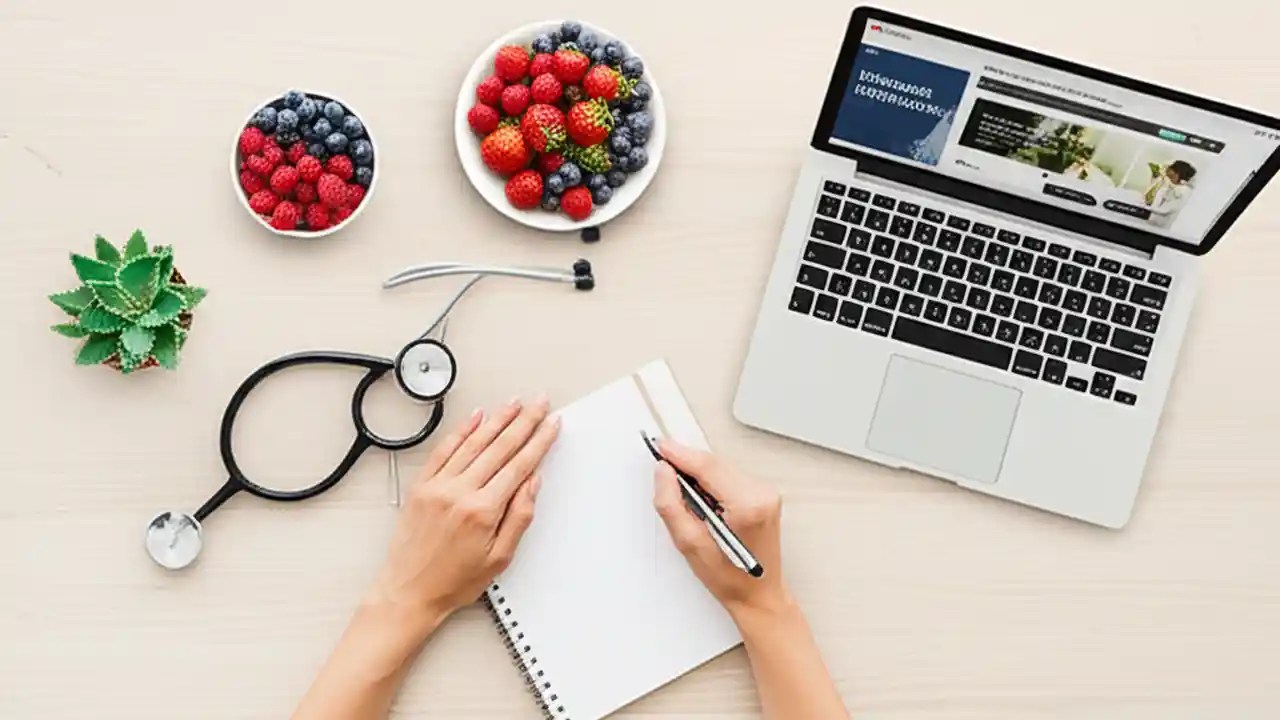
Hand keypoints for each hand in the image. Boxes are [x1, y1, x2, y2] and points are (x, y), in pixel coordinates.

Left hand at [366, 396, 559, 634]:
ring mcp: (438, 486)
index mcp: (483, 510)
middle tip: (539, 403)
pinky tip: (476, 417)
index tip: (551, 425)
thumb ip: (519, 517)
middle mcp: (459, 492)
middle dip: (524, 421)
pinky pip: (444, 450)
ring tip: (514, 403)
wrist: (408, 592)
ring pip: (474, 442)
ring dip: (497, 419)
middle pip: (500, 447)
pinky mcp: (421, 486)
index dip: (539, 441)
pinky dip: (462, 431)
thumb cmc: (453, 582)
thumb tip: (532, 483)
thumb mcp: (499, 558)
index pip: (519, 465)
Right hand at [652, 440, 788, 620]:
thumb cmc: (731, 579)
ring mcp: (766, 493)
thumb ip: (672, 505)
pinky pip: (729, 477)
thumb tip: (664, 473)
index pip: (708, 467)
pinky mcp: (763, 495)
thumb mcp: (690, 545)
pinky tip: (703, 502)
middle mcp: (762, 494)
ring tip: (684, 497)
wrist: (758, 594)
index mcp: (748, 505)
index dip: (680, 454)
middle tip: (663, 471)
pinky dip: (711, 483)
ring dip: (699, 475)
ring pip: (721, 468)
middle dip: (687, 463)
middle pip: (715, 463)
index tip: (660, 447)